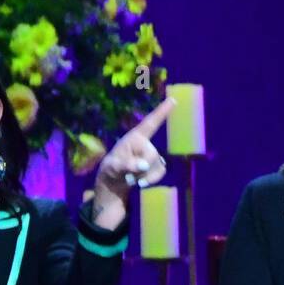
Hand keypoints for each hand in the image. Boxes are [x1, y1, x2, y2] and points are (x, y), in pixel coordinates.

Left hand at [90, 97, 175, 229]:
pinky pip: (161, 171)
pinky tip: (141, 184)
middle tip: (128, 176)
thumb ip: (126, 165)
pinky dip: (152, 179)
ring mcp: (152, 155)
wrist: (114, 184)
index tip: (173, 99)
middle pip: (152, 155)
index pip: (150, 123)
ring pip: (157, 165)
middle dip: (141, 168)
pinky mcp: (156, 166)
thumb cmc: (110, 171)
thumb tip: (144, 166)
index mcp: (135, 137)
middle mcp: (145, 143)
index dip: (162, 112)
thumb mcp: (112, 168)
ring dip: (145, 176)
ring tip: (132, 179)